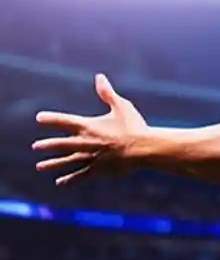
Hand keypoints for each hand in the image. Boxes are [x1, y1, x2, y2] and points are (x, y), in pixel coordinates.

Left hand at [33, 74, 148, 185]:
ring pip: (67, 161)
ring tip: (40, 166)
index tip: (39, 118)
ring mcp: (90, 157)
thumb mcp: (122, 106)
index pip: (64, 121)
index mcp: (88, 126)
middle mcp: (85, 142)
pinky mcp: (98, 170)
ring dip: (53, 164)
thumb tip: (99, 77)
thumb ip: (107, 93)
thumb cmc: (134, 126)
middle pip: (61, 144)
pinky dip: (70, 179)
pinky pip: (80, 175)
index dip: (51, 119)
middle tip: (36, 146)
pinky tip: (60, 183)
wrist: (143, 149)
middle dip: (47, 145)